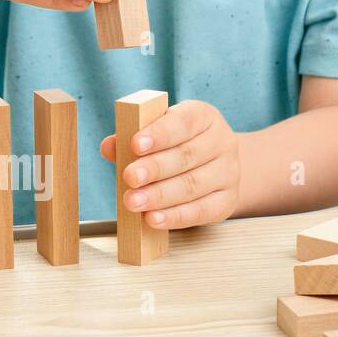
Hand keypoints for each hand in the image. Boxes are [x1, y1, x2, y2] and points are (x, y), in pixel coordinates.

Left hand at [100, 100, 240, 228]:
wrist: (213, 167)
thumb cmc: (176, 147)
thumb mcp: (156, 135)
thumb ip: (130, 139)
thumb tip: (109, 147)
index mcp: (204, 117)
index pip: (183, 122)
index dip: (159, 134)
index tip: (135, 144)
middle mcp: (222, 142)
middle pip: (187, 156)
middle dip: (155, 168)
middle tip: (129, 177)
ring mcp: (229, 172)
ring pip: (192, 185)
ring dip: (159, 196)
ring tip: (133, 202)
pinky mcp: (228, 201)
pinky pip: (201, 211)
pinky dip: (175, 216)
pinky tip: (152, 219)